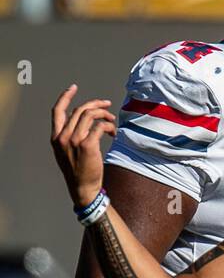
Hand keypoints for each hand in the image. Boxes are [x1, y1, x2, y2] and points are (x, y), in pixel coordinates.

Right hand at [51, 85, 114, 207]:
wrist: (83, 189)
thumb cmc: (78, 171)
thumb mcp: (66, 152)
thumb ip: (69, 135)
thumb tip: (78, 119)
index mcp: (56, 137)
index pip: (57, 111)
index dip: (65, 96)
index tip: (73, 87)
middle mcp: (63, 136)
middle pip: (79, 110)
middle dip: (95, 104)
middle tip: (107, 105)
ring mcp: (75, 140)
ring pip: (90, 115)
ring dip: (104, 114)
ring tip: (112, 121)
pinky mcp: (88, 145)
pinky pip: (100, 126)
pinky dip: (109, 126)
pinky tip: (114, 133)